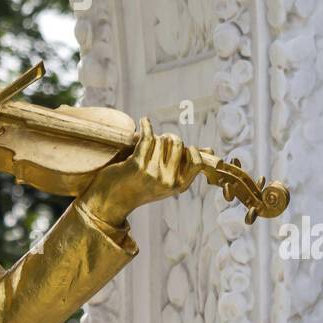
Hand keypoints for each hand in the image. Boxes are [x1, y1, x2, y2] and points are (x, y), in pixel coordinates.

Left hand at [78, 118, 203, 226]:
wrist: (111, 201)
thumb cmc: (141, 187)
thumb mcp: (167, 181)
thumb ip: (187, 165)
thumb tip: (210, 150)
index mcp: (179, 185)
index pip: (197, 160)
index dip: (187, 149)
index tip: (178, 148)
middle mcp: (168, 181)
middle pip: (177, 143)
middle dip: (167, 137)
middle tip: (158, 141)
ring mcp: (153, 174)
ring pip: (160, 139)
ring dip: (152, 137)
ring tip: (145, 144)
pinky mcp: (137, 166)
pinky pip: (148, 137)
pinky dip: (146, 125)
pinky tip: (144, 121)